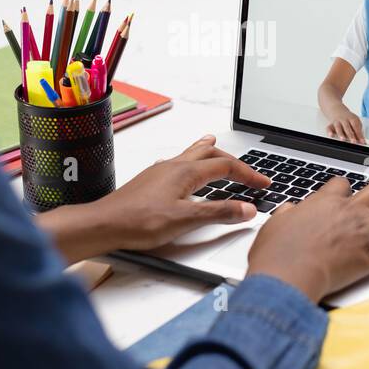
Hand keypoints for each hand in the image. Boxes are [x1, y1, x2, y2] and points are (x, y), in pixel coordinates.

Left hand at [79, 135, 269, 253]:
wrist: (104, 224)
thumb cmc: (139, 222)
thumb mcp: (186, 219)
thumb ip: (218, 213)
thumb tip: (247, 208)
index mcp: (186, 172)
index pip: (226, 167)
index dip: (248, 175)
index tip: (263, 184)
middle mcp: (174, 166)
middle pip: (209, 154)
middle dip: (232, 161)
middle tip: (248, 170)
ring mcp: (160, 171)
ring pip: (191, 155)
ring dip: (209, 152)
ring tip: (215, 144)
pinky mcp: (150, 180)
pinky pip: (177, 163)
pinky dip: (190, 161)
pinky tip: (184, 168)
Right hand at [247, 175, 368, 302]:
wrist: (287, 275)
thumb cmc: (277, 258)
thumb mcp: (275, 227)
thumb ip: (287, 216)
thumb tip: (291, 211)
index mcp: (322, 202)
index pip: (344, 185)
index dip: (351, 191)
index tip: (355, 197)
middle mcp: (347, 208)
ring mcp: (364, 225)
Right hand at [325, 106, 364, 143]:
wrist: (337, 110)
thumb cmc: (348, 118)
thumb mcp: (355, 122)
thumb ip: (358, 131)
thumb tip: (361, 141)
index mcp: (352, 119)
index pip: (356, 127)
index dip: (359, 134)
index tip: (362, 141)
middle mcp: (344, 120)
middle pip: (347, 127)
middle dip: (351, 135)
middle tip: (353, 141)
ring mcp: (337, 122)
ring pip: (338, 127)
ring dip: (340, 133)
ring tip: (343, 139)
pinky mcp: (331, 125)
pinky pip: (329, 128)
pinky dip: (329, 131)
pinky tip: (331, 135)